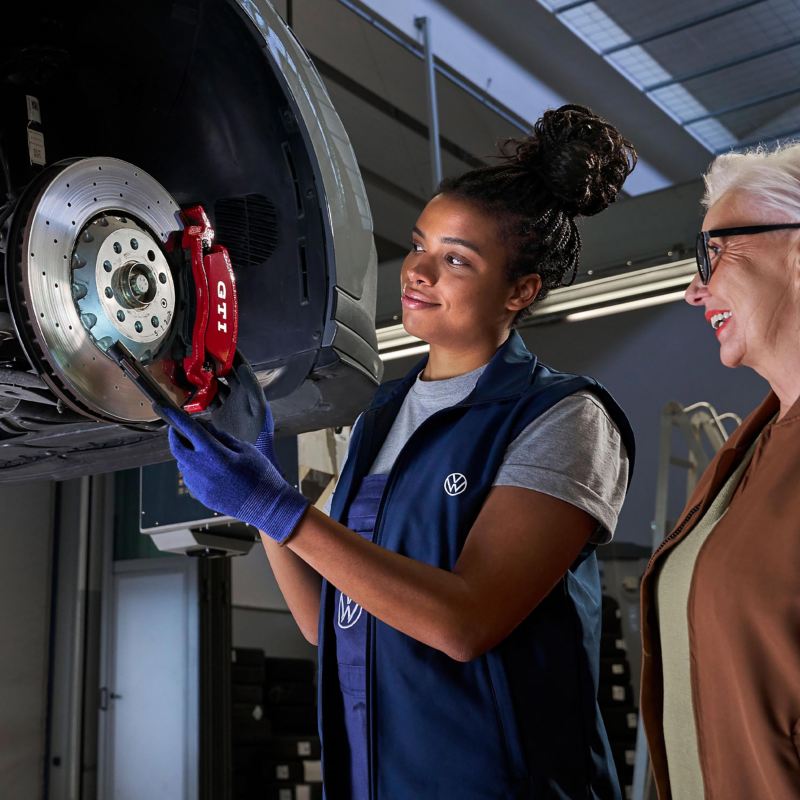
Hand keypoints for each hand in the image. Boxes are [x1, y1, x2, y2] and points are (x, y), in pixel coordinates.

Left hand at [159, 406, 308, 543]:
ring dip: (187, 453)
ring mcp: (200, 486)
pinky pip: (190, 478)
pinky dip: (194, 468)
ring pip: (182, 463)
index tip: (163, 408)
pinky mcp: (201, 497)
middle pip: (177, 448)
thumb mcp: (246, 449)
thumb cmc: (261, 474)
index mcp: (216, 455)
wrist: (267, 506)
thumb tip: (203, 428)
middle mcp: (203, 470)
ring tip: (204, 451)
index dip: (175, 417)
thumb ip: (221, 437)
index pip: (190, 430)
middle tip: (178, 428)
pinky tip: (211, 469)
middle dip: (174, 435)